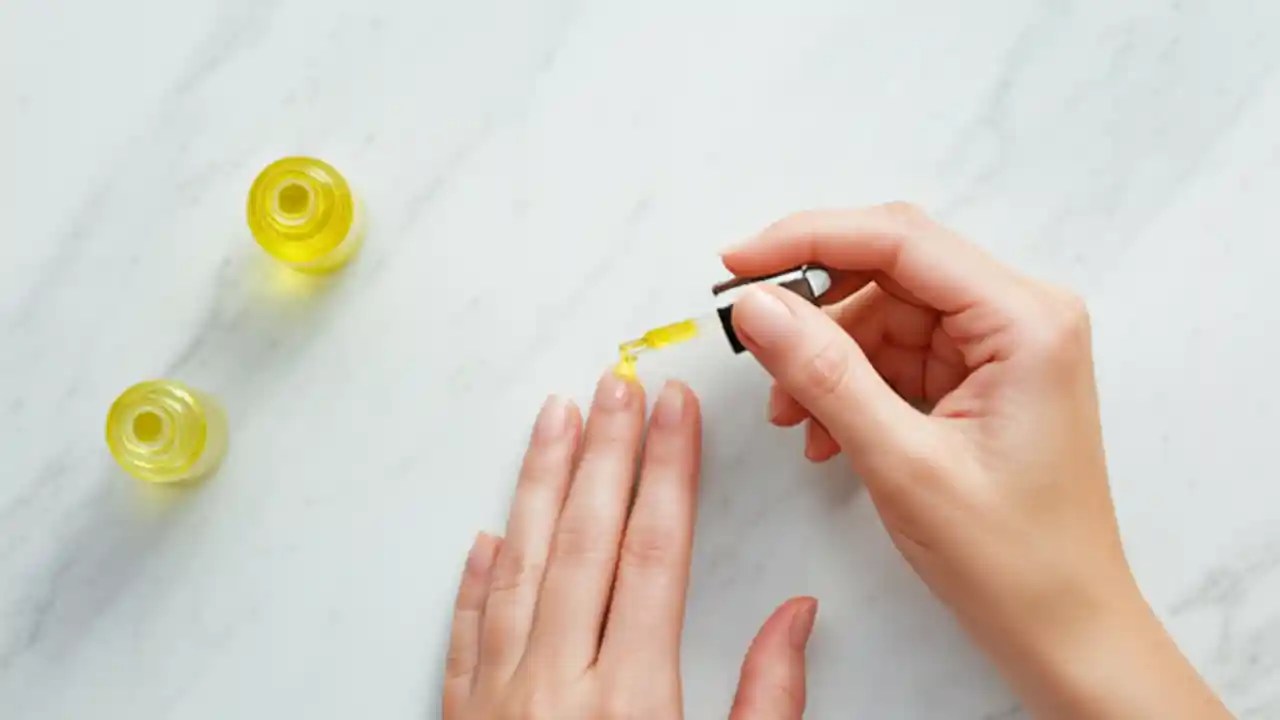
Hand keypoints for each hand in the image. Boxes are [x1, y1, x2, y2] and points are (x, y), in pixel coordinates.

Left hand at [443, 376, 818, 719]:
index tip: (675, 411)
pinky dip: (477, 580)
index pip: (654, 555)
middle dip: (605, 452)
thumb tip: (796, 617)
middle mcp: (555, 692)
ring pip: (518, 570)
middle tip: (617, 386)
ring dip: (538, 486)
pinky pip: (465, 634)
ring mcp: (499, 704)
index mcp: (630, 705)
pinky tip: (487, 536)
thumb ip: (766, 701)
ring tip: (555, 420)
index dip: (669, 471)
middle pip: (584, 543)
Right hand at [724, 204, 1229, 718]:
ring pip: (885, 314)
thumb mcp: (902, 462)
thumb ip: (825, 374)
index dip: (807, 240)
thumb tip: (756, 306)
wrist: (1063, 630)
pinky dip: (851, 384)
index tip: (736, 265)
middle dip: (815, 309)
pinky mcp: (983, 378)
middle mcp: (1022, 316)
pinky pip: (897, 354)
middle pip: (891, 270)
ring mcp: (1003, 346)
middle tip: (753, 342)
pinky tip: (824, 431)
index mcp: (1025, 320)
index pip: (899, 240)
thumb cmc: (1012, 558)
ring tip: (793, 417)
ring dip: (827, 356)